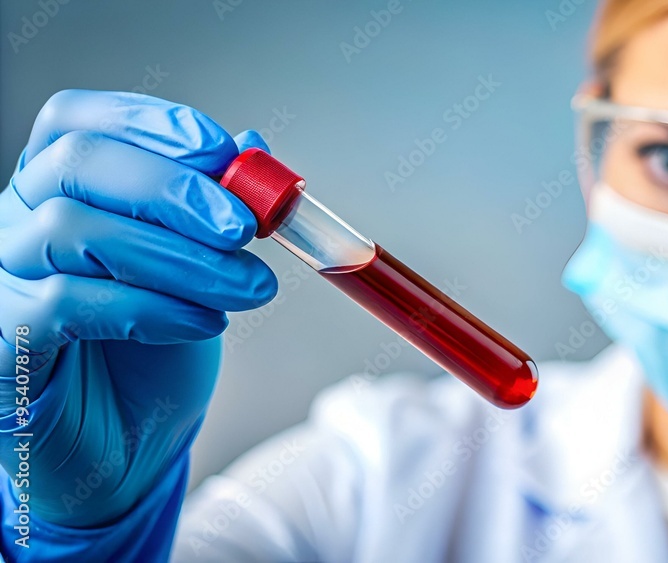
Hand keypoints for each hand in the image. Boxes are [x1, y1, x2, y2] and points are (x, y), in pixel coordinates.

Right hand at [0, 90, 276, 526]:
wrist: (128, 450)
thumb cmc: (156, 354)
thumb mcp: (199, 273)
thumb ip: (215, 210)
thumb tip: (250, 144)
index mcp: (58, 191)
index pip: (80, 122)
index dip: (152, 126)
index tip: (225, 153)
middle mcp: (15, 223)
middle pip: (77, 162)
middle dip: (174, 188)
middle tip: (245, 226)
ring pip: (74, 230)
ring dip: (181, 257)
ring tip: (249, 288)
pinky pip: (63, 305)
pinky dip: (150, 308)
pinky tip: (204, 323)